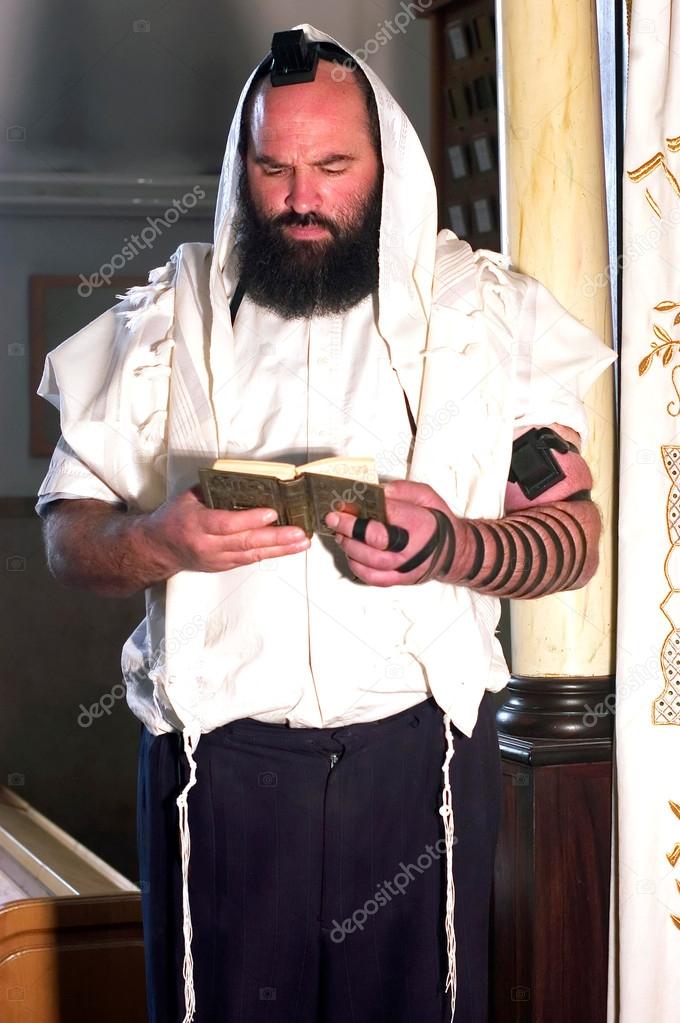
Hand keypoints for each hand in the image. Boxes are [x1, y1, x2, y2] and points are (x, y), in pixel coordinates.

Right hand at [143, 486, 310, 573]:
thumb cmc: (173, 518)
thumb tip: (245, 478)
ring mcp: (216, 559)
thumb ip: (215, 489)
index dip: (250, 519)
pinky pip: (250, 559)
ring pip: (252, 554)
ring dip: (280, 549)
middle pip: (245, 542)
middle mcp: (207, 545)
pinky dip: (270, 553)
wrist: (158, 548)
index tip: (272, 512)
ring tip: (301, 542)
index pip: (226, 523)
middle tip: (299, 533)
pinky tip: (287, 548)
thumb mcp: (188, 497)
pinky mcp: (223, 566)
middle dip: (276, 538)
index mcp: (196, 524)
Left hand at [325, 480, 467, 585]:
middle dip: (349, 529)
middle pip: (375, 542)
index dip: (365, 510)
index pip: (389, 516)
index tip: (346, 505)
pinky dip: (357, 567)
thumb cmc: (438, 522)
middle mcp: (413, 549)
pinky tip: (351, 554)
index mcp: (421, 524)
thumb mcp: (427, 496)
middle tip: (334, 519)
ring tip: (341, 534)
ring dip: (350, 547)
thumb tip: (378, 491)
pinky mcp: (400, 580)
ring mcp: (406, 568)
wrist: (455, 552)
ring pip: (371, 563)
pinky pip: (373, 578)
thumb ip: (403, 490)